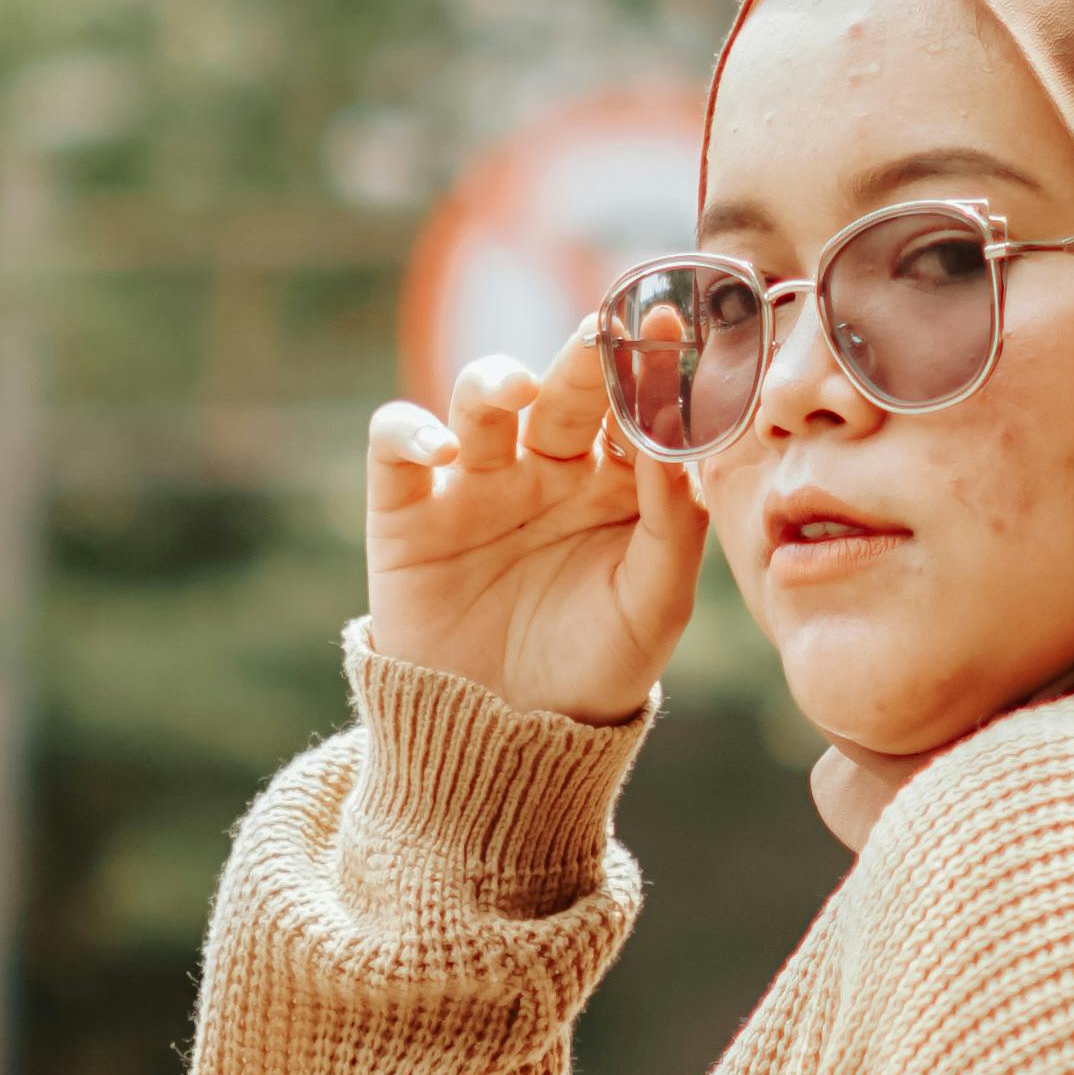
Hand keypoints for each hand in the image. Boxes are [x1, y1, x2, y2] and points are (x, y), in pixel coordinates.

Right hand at [363, 321, 703, 724]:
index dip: (653, 372)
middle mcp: (546, 469)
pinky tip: (442, 450)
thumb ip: (674, 524)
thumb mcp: (653, 606)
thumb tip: (676, 441)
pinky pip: (397, 445)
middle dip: (581, 360)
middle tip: (600, 334)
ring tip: (516, 394)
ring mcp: (476, 481)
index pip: (635, 410)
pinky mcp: (408, 508)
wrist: (502, 740)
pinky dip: (410, 431)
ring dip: (494, 382)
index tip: (670, 333)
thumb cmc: (594, 668)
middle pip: (564, 393)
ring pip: (480, 399)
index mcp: (615, 483)